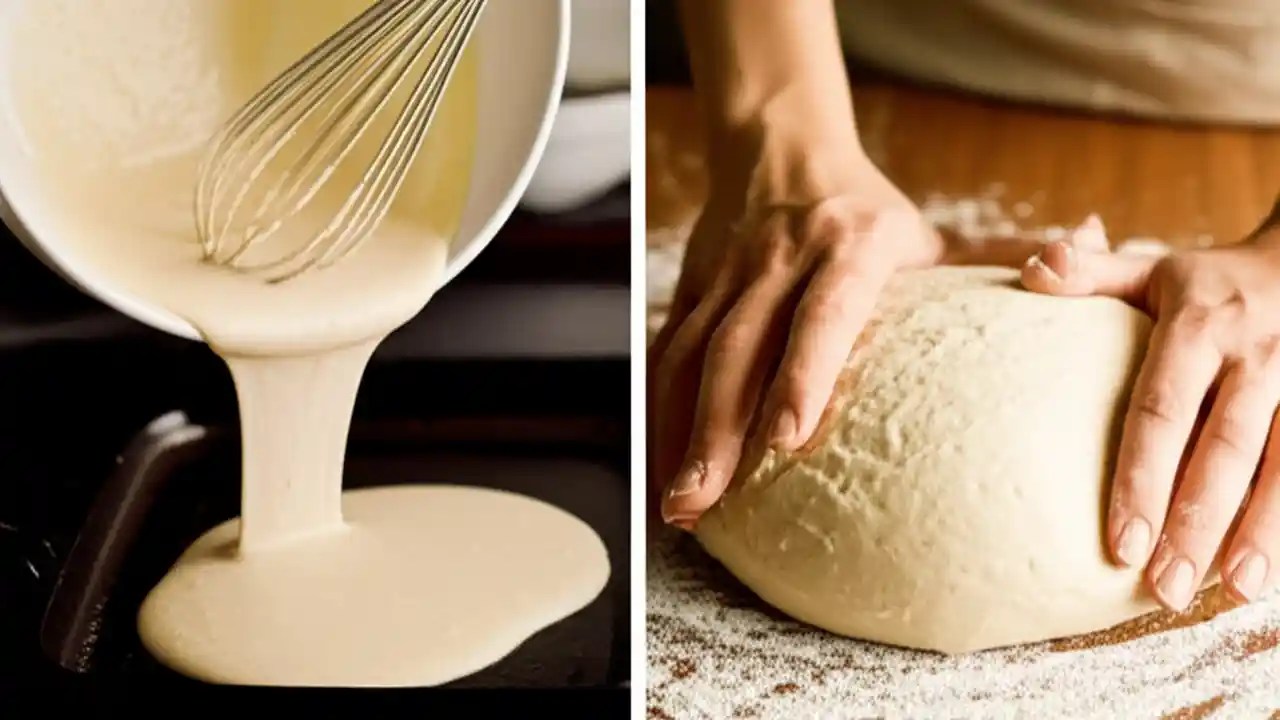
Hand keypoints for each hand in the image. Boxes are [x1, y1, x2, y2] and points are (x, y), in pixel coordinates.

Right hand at [648, 140, 1045, 528]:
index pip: (824, 313)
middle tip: (705, 505)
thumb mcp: (933, 236)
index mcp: (853, 246)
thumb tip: (1095, 246)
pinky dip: (658, 407)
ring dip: (678, 431)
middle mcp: (781, 259)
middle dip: (717, 431)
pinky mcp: (692, 284)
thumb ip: (1002, 258)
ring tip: (678, 504)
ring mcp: (729, 274)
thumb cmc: (869, 211)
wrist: (782, 148)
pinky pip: (668, 349)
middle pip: (740, 347)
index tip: (786, 441)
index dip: (803, 374)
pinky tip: (656, 461)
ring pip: (693, 354)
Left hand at [1022, 208, 1279, 609]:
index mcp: (1198, 328)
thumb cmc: (1206, 284)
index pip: (1162, 411)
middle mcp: (1255, 358)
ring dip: (1261, 532)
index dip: (1141, 477)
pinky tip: (1268, 569)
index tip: (1121, 541)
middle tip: (1164, 587)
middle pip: (1224, 450)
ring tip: (1234, 591)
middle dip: (1196, 524)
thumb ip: (1089, 274)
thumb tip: (1032, 270)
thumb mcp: (1149, 270)